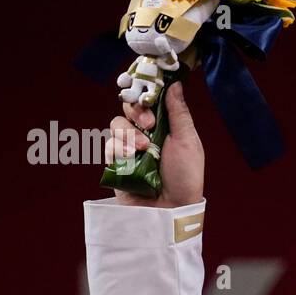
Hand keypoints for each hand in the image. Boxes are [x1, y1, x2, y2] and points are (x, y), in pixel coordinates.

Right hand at [104, 81, 203, 207]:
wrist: (171, 210)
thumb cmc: (185, 177)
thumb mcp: (187, 141)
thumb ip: (178, 112)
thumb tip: (176, 83)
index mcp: (165, 126)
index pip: (149, 101)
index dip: (146, 95)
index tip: (150, 97)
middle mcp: (145, 134)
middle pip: (129, 108)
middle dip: (137, 112)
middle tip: (149, 125)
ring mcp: (130, 149)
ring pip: (116, 125)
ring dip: (128, 133)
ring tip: (142, 149)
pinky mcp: (116, 164)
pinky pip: (108, 146)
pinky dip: (118, 149)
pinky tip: (130, 158)